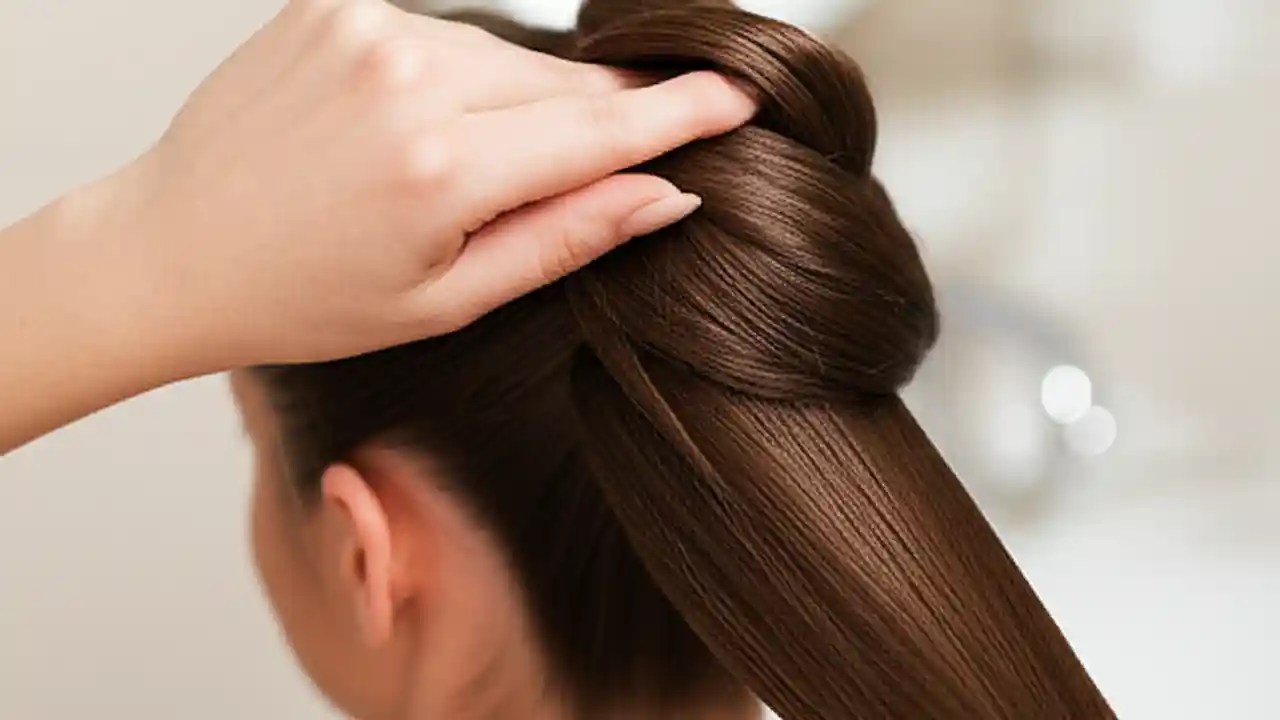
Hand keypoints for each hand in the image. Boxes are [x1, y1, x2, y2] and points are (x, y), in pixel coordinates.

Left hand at [118, 0, 753, 367]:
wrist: (177, 245)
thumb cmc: (306, 297)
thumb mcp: (448, 299)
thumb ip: (566, 238)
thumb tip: (666, 194)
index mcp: (439, 169)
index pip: (600, 130)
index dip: (680, 114)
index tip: (737, 96)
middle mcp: (408, 80)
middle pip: (562, 85)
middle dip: (605, 115)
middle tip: (620, 152)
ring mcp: (369, 29)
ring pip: (508, 56)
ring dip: (524, 101)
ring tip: (475, 168)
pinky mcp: (340, 5)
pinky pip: (447, 33)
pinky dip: (462, 77)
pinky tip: (425, 126)